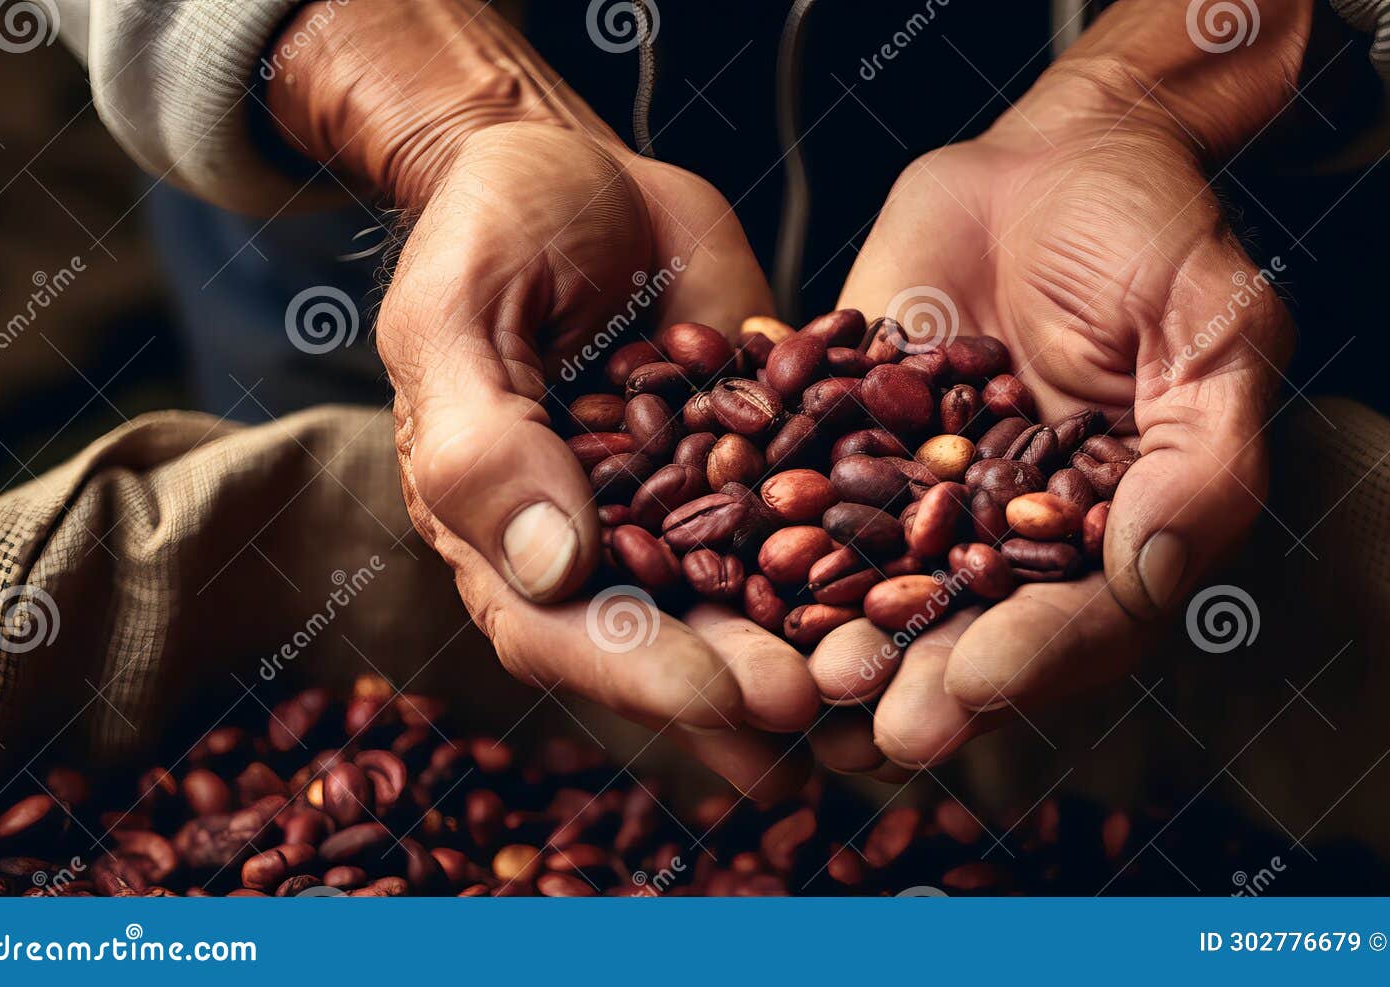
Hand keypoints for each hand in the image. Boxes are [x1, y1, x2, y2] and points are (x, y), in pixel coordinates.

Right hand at [269, 1, 818, 797]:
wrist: (581, 166)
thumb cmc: (492, 226)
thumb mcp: (460, 313)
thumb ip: (486, 441)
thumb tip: (550, 567)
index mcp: (503, 529)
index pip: (563, 630)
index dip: (641, 673)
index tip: (722, 699)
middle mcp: (602, 541)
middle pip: (671, 638)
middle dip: (747, 679)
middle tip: (826, 702)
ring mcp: (687, 507)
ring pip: (753, 597)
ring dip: (815, 642)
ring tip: (888, 671)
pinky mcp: (762, 460)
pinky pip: (814, 515)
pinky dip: (866, 553)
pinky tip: (929, 587)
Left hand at [811, 25, 1304, 773]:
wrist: (1053, 159)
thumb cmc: (1154, 236)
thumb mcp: (1212, 331)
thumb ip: (1201, 457)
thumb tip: (1156, 573)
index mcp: (1106, 536)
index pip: (1076, 623)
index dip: (1028, 660)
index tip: (973, 686)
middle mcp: (1004, 536)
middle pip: (963, 632)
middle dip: (913, 679)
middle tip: (863, 724)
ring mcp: (919, 495)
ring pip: (869, 584)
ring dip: (829, 637)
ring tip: (787, 679)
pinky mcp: (846, 441)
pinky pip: (798, 491)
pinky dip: (759, 529)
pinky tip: (717, 568)